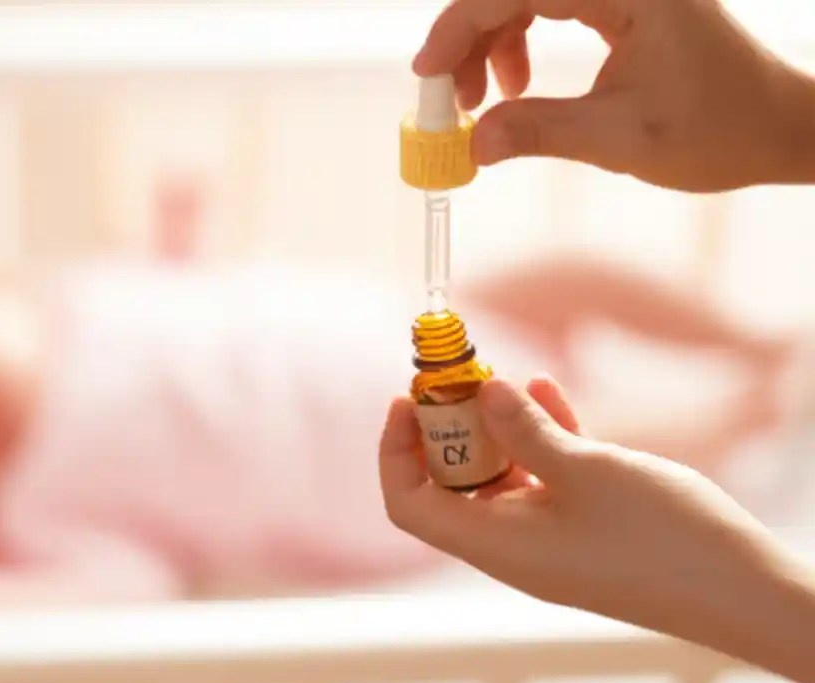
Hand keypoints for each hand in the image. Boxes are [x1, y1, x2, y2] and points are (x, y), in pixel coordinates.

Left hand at [379, 376, 814, 682]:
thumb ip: (525, 432)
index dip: (396, 452)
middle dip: (448, 428)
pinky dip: (540, 435)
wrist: (744, 591)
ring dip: (495, 427)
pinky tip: (549, 387)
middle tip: (458, 378)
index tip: (408, 400)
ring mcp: (549, 538)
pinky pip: (545, 478)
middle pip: (451, 485)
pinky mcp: (585, 527)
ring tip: (500, 377)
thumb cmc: (660, 538)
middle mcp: (513, 547)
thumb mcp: (586, 471)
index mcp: (496, 546)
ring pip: (500, 475)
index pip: (411, 504)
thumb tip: (480, 395)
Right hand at [414, 0, 814, 190]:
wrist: (778, 128)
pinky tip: (517, 89)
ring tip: (483, 104)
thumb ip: (540, 133)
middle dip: (468, 38)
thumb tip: (470, 145)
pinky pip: (546, 4)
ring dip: (489, 44)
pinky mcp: (620, 1)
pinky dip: (517, 42)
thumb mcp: (621, 140)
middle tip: (451, 101)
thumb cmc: (719, 131)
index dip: (460, 26)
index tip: (427, 75)